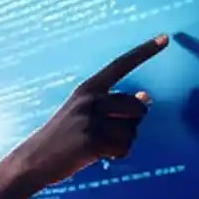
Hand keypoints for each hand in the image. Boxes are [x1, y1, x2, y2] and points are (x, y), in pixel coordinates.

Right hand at [10, 35, 166, 185]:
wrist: (33, 160)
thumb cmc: (62, 138)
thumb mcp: (84, 113)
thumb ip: (114, 105)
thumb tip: (148, 97)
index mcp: (87, 88)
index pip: (121, 65)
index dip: (144, 52)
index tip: (165, 38)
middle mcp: (90, 99)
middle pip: (138, 107)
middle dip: (133, 123)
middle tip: (109, 134)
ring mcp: (91, 119)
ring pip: (133, 130)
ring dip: (123, 143)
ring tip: (99, 146)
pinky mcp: (92, 140)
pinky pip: (124, 147)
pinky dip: (117, 155)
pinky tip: (98, 156)